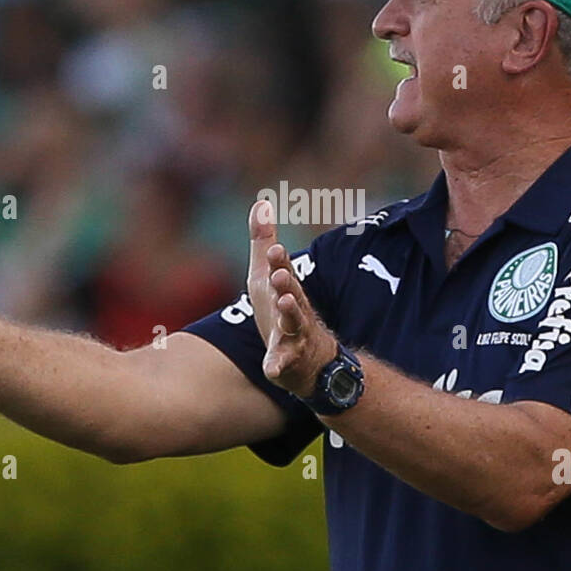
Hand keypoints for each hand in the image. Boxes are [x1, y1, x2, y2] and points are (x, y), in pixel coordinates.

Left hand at [246, 200, 336, 398]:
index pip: (283, 272)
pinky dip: (278, 364)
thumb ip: (263, 241)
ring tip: (283, 304)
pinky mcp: (287, 361)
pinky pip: (283, 363)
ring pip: (293, 324)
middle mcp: (294, 309)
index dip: (279, 261)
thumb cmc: (282, 309)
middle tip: (280, 275)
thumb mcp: (268, 275)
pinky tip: (272, 368)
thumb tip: (261, 202)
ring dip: (289, 314)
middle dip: (287, 284)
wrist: (310, 358)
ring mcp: (294, 336)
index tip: (275, 248)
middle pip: (292, 294)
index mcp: (286, 288)